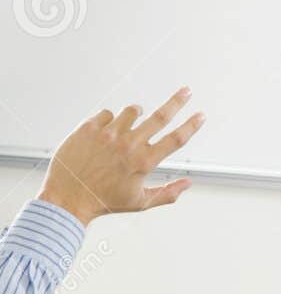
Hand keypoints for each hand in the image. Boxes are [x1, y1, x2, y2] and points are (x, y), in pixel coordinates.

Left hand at [38, 88, 204, 224]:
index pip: (175, 140)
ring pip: (131, 111)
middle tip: (186, 91)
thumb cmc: (105, 201)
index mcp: (144, 163)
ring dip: (137, 113)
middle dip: (177, 102)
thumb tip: (189, 184)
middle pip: (159, 117)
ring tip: (134, 120)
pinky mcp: (88, 128)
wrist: (68, 196)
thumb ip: (168, 193)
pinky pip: (107, 113)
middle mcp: (128, 145)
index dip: (191, 126)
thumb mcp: (141, 203)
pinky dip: (110, 120)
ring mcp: (107, 134)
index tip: (201, 115)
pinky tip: (107, 132)